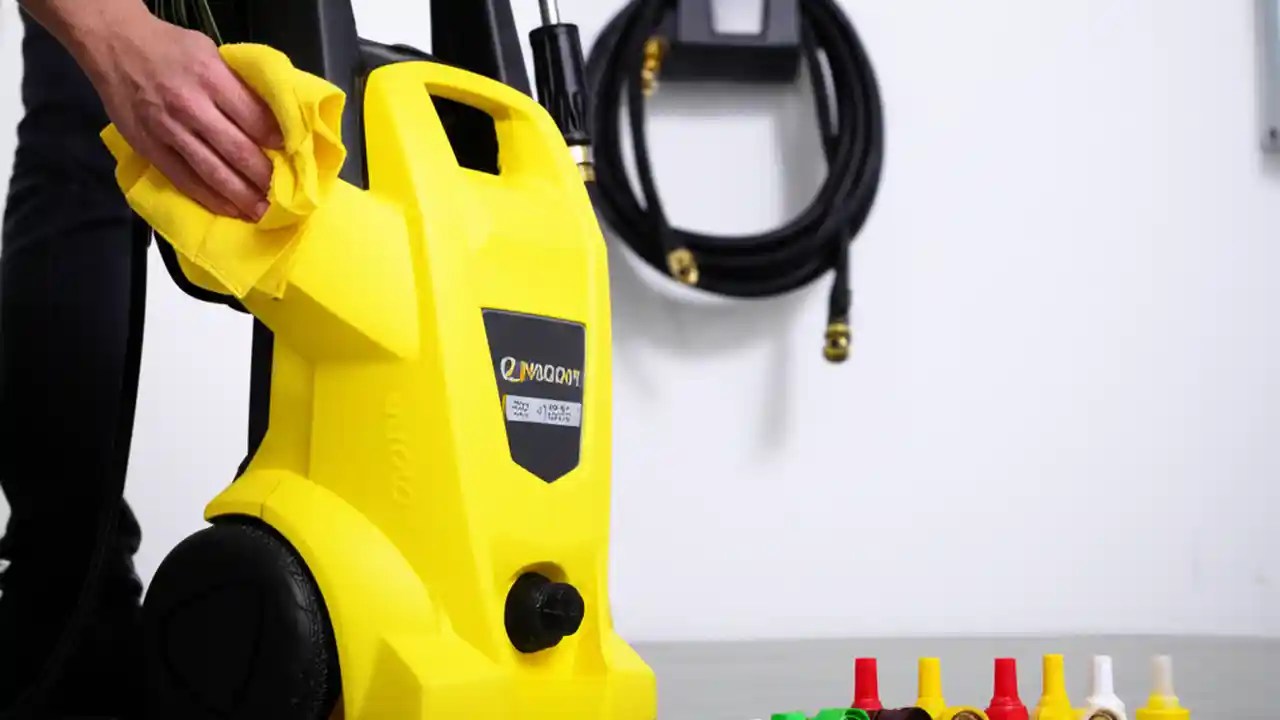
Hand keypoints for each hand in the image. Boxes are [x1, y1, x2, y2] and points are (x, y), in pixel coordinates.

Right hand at [81, 11, 283, 220]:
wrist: (113, 45)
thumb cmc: (169, 47)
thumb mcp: (212, 54)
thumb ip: (239, 86)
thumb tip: (271, 121)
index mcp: (211, 79)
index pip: (255, 119)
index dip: (278, 142)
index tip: (292, 155)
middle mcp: (190, 107)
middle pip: (237, 151)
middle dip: (264, 178)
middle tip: (284, 196)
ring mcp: (167, 130)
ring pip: (212, 172)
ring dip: (241, 197)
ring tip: (262, 212)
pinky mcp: (149, 148)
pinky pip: (184, 181)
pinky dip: (209, 199)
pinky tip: (228, 210)